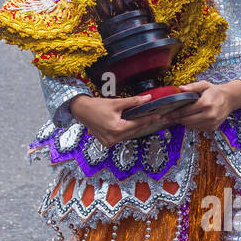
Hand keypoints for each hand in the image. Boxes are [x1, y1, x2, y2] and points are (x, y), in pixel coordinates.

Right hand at [68, 94, 187, 147]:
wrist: (81, 111)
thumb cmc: (96, 106)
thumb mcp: (116, 103)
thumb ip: (133, 102)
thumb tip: (147, 98)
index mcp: (117, 128)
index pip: (138, 123)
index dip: (149, 119)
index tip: (158, 116)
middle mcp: (114, 138)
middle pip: (134, 130)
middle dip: (144, 123)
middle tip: (154, 117)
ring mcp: (110, 142)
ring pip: (129, 135)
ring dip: (135, 128)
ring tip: (144, 120)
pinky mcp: (107, 142)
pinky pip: (122, 137)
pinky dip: (127, 131)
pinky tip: (130, 125)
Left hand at [168, 79, 240, 131]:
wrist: (230, 99)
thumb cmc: (215, 91)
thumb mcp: (204, 85)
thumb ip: (192, 86)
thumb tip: (180, 88)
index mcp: (205, 103)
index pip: (185, 111)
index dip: (174, 113)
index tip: (165, 115)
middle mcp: (209, 115)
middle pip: (187, 120)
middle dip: (175, 119)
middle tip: (166, 118)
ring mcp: (212, 123)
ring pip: (191, 126)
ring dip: (183, 122)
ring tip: (176, 118)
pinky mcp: (213, 127)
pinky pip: (197, 128)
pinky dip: (192, 125)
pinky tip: (189, 119)